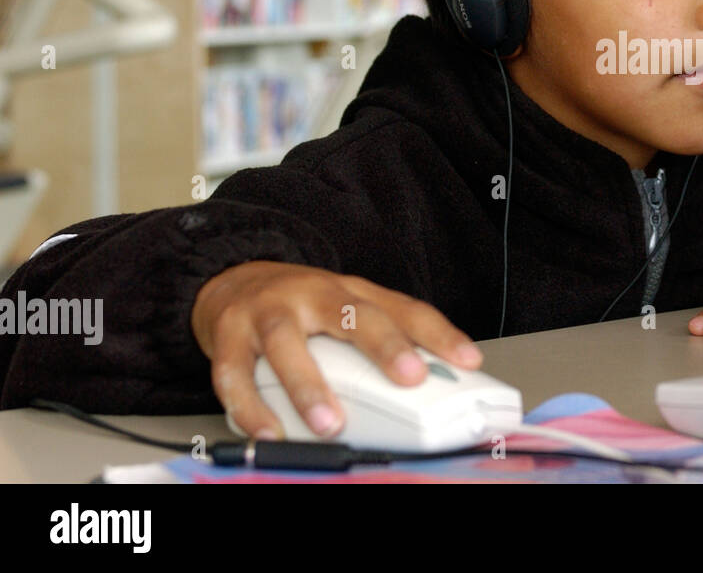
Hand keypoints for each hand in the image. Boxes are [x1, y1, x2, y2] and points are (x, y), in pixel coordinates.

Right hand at [191, 260, 479, 439]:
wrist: (229, 279)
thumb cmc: (297, 304)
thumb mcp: (344, 310)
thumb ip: (382, 340)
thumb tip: (430, 386)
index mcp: (349, 291)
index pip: (403, 308)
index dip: (439, 333)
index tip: (469, 359)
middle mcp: (311, 294)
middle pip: (351, 313)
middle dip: (383, 345)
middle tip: (408, 377)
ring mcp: (267, 312)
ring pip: (286, 342)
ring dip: (308, 385)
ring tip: (330, 423)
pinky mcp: (226, 334)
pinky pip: (233, 372)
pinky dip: (250, 406)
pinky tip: (269, 431)